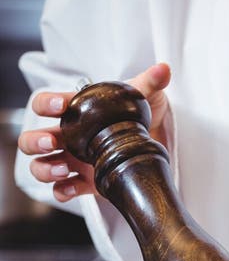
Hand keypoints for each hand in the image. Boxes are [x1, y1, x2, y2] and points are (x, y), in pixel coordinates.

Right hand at [17, 62, 170, 202]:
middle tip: (50, 143)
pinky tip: (72, 188)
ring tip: (63, 170)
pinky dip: (62, 191)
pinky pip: (62, 190)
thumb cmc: (137, 117)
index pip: (46, 104)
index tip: (60, 107)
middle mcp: (67, 137)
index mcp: (75, 113)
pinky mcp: (84, 182)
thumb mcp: (143, 97)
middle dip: (35, 141)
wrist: (152, 144)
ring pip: (41, 166)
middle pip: (33, 138)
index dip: (46, 103)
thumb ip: (149, 84)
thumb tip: (163, 69)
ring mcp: (72, 161)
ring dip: (45, 169)